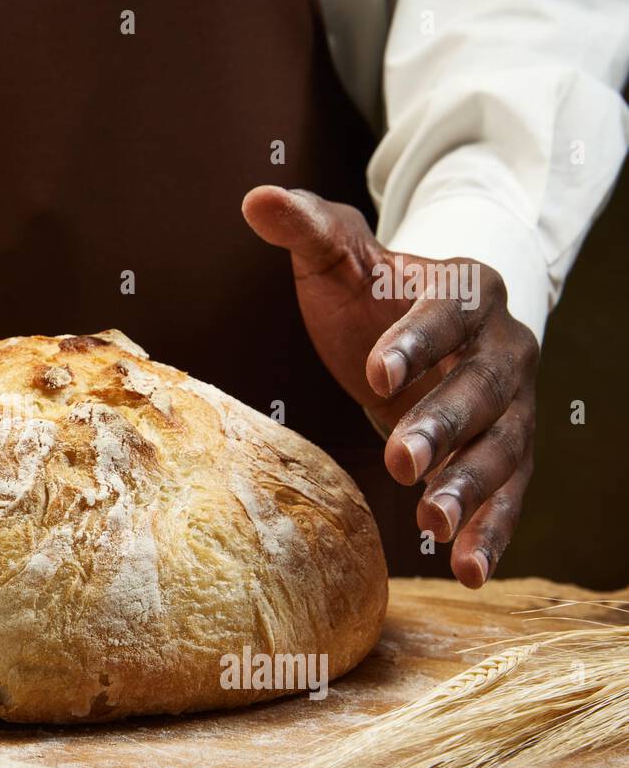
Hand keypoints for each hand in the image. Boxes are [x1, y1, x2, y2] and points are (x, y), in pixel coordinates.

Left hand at [242, 185, 538, 587]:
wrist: (421, 329)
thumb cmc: (372, 296)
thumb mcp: (340, 259)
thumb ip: (306, 229)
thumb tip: (255, 197)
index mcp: (467, 291)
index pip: (448, 315)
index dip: (415, 342)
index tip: (374, 373)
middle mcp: (504, 349)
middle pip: (480, 389)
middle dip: (442, 425)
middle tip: (400, 459)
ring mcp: (513, 407)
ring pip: (502, 448)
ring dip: (471, 487)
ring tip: (433, 524)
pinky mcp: (508, 453)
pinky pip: (509, 496)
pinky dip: (492, 532)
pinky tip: (468, 569)